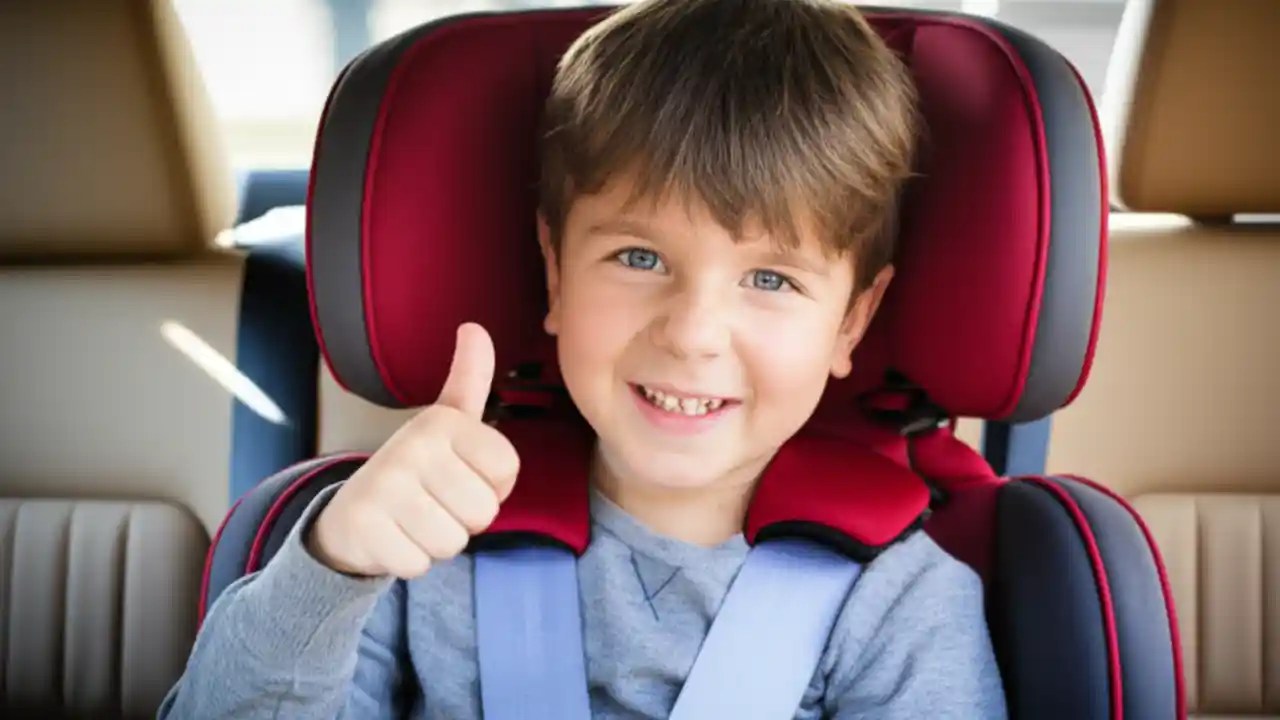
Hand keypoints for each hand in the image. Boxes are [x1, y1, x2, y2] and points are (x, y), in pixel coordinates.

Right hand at [308, 323, 518, 577]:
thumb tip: (475, 328)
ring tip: (415, 519)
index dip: (493, 484)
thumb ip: (470, 378)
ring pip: (453, 541)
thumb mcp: (446, 420)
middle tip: (434, 501)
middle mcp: (413, 445)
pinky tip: (394, 537)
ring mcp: (386, 486)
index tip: (462, 473)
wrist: (350, 513)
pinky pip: (420, 564)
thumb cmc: (415, 468)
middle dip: (464, 518)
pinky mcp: (366, 526)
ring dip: (438, 541)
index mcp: (442, 421)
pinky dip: (410, 560)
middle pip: (483, 511)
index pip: (507, 470)